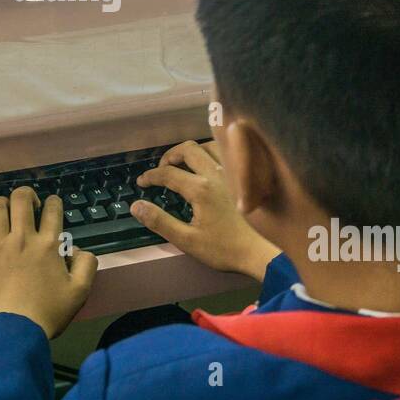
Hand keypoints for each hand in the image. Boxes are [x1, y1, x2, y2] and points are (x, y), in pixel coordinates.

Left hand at [0, 186, 97, 338]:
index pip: (53, 210)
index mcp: (48, 244)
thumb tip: (78, 249)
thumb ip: (86, 265)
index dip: (54, 202)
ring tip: (5, 209)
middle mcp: (22, 237)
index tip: (52, 205)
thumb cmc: (46, 313)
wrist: (12, 330)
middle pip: (22, 199)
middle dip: (27, 194)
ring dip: (3, 202)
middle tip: (29, 204)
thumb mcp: (79, 292)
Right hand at [133, 140, 280, 281]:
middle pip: (187, 150)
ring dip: (191, 152)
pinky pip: (225, 154)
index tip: (141, 182)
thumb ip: (160, 222)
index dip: (150, 176)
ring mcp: (232, 173)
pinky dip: (211, 154)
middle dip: (169, 156)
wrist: (263, 252)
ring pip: (208, 147)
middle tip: (161, 169)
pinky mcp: (243, 178)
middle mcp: (215, 174)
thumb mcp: (188, 241)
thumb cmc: (226, 249)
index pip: (167, 173)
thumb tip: (136, 206)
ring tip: (183, 164)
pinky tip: (208, 167)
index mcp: (200, 189)